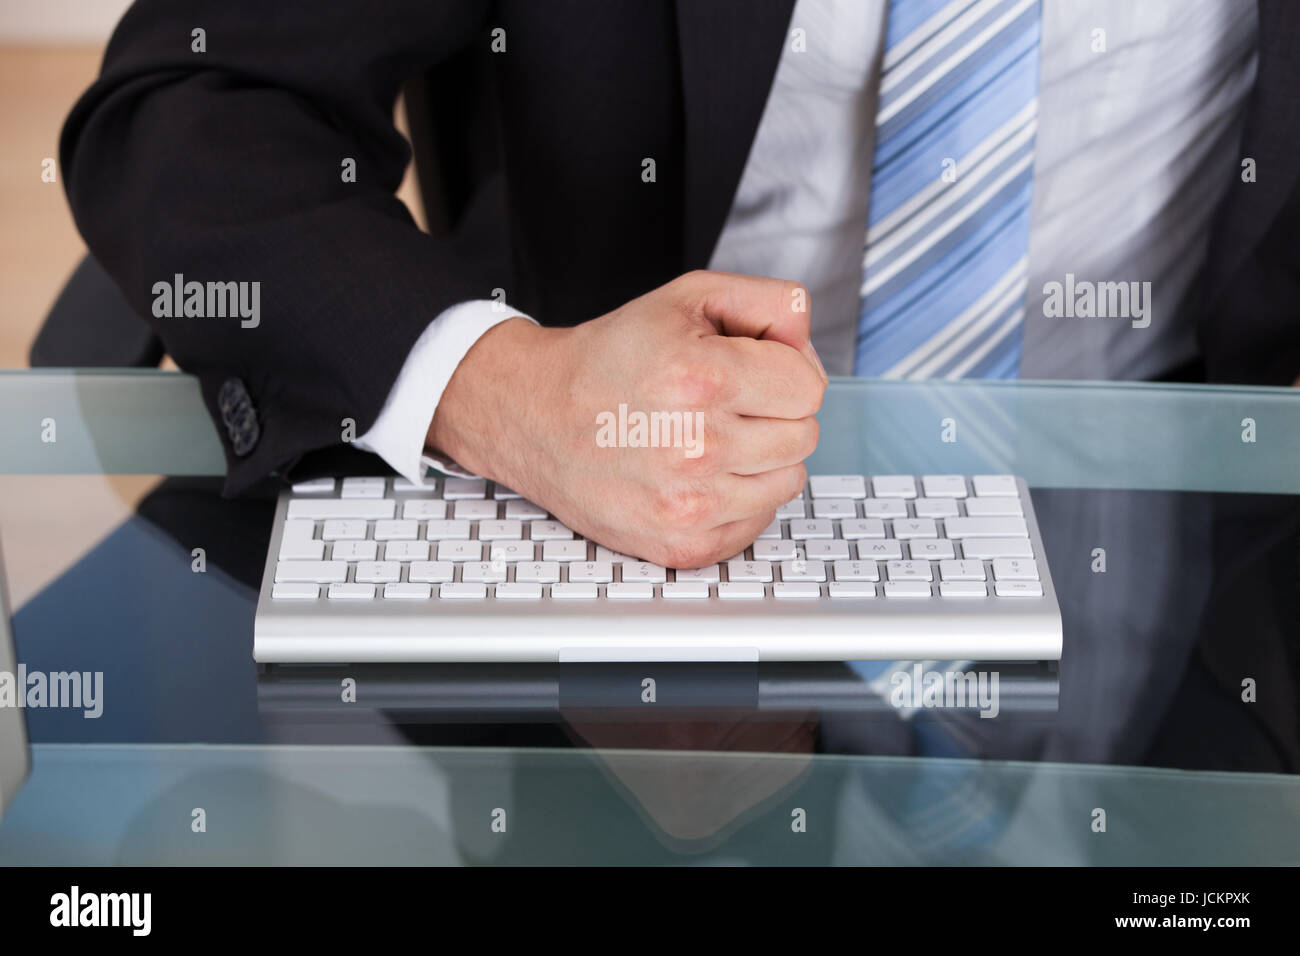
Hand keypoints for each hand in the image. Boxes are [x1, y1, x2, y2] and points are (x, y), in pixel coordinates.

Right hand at [428, 271, 827, 567]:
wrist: (536, 416)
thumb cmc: (611, 358)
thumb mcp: (689, 298)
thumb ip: (772, 306)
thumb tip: (812, 352)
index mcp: (702, 379)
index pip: (809, 387)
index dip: (784, 371)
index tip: (747, 370)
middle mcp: (697, 447)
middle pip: (804, 435)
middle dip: (774, 413)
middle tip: (724, 403)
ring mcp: (690, 504)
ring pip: (789, 481)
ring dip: (761, 458)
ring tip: (709, 438)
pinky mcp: (683, 544)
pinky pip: (758, 521)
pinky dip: (739, 498)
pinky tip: (699, 474)